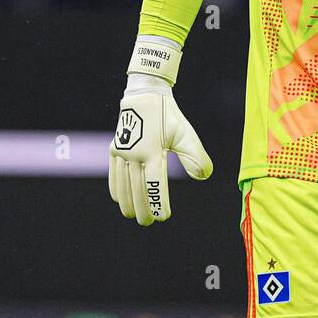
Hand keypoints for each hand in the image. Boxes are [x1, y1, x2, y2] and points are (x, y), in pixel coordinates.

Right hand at [109, 37, 212, 225]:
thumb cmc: (170, 117)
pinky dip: (116, 189)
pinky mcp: (114, 148)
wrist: (145, 96)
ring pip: (123, 185)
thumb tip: (204, 177)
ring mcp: (122, 151)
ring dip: (128, 203)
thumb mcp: (186, 134)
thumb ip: (195, 156)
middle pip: (137, 189)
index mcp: (153, 150)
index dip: (158, 202)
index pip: (155, 184)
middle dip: (143, 208)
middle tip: (149, 222)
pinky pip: (113, 175)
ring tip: (134, 216)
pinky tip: (120, 200)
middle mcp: (134, 153)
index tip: (163, 217)